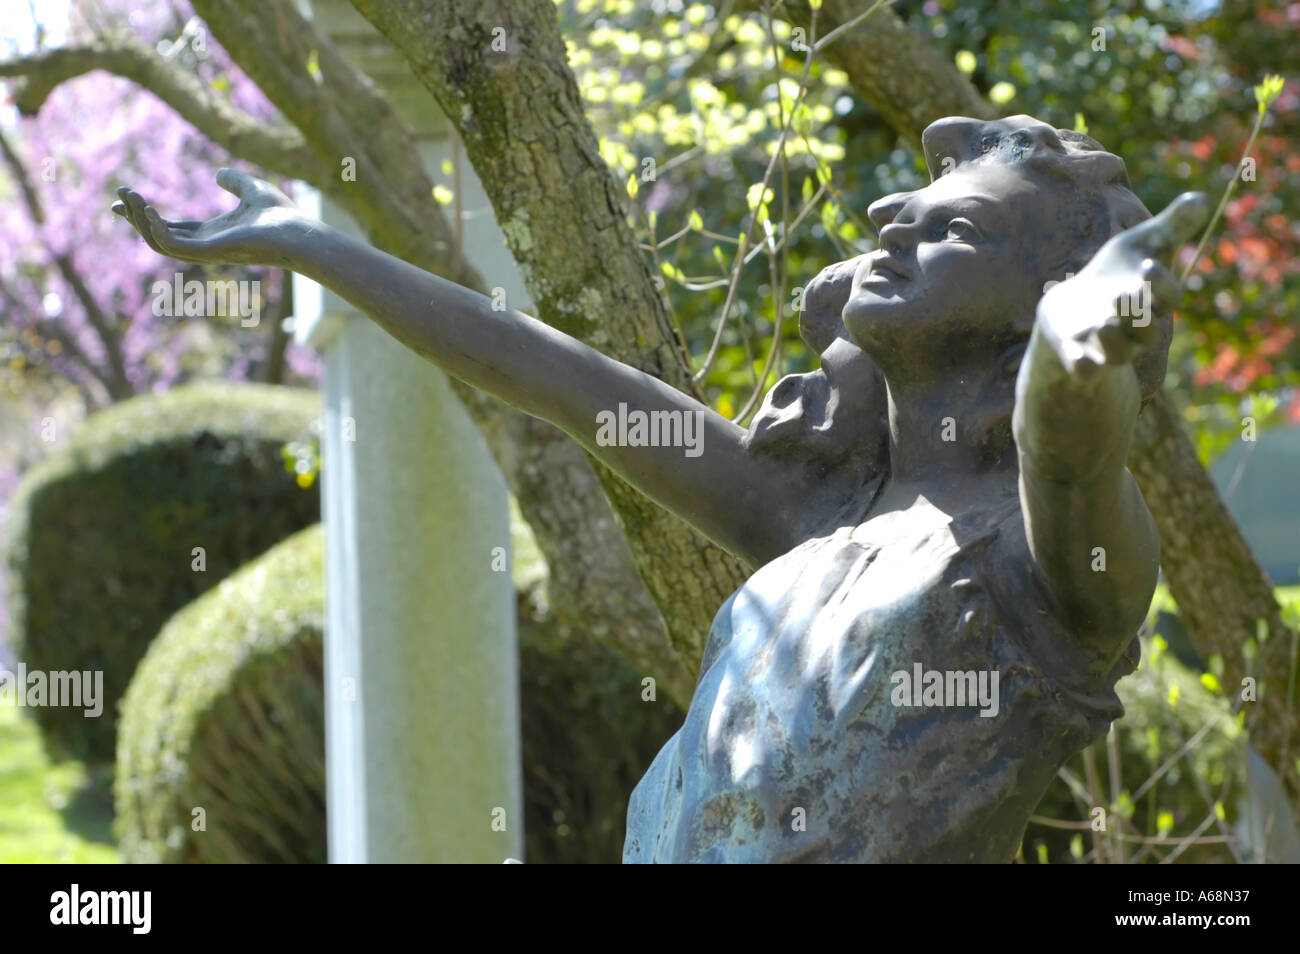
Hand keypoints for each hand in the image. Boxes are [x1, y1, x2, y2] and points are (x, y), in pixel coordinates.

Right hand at [112, 168, 305, 266]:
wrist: (299, 231)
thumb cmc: (282, 216)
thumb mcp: (252, 189)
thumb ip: (234, 181)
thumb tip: (218, 173)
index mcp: (213, 234)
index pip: (171, 228)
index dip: (146, 214)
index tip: (125, 197)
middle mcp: (206, 246)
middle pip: (159, 236)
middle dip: (135, 217)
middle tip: (118, 196)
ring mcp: (207, 252)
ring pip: (160, 243)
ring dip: (140, 221)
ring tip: (129, 196)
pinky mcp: (210, 252)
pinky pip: (173, 246)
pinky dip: (156, 230)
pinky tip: (147, 210)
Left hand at [1037, 191, 1209, 376]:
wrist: (1071, 308)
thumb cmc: (1114, 275)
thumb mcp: (1140, 246)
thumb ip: (1172, 227)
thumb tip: (1203, 197)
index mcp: (1152, 301)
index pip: (1166, 298)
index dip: (1161, 285)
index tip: (1148, 266)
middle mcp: (1132, 328)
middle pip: (1145, 330)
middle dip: (1138, 315)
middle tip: (1123, 296)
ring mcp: (1104, 345)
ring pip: (1117, 353)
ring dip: (1112, 340)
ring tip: (1103, 323)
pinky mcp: (1076, 357)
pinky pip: (1084, 369)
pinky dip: (1083, 365)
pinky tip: (1080, 360)